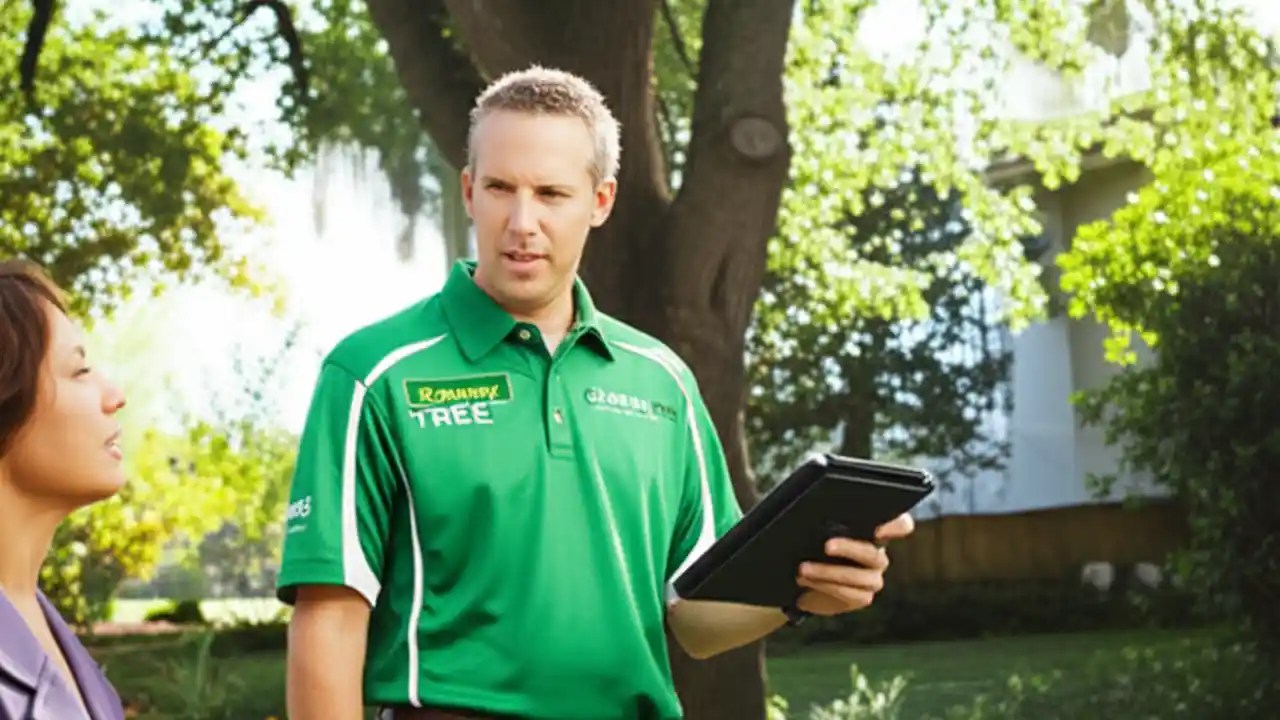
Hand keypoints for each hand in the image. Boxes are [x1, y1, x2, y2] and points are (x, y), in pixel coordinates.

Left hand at [793, 513, 914, 615]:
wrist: (804, 581)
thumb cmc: (813, 549)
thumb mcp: (819, 533)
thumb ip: (830, 525)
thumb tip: (821, 518)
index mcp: (874, 534)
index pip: (900, 526)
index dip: (896, 527)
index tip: (878, 530)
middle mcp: (878, 556)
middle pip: (874, 553)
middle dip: (849, 548)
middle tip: (827, 546)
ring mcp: (873, 579)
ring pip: (859, 577)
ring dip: (828, 572)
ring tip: (804, 568)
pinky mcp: (862, 597)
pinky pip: (849, 594)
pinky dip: (825, 586)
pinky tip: (807, 580)